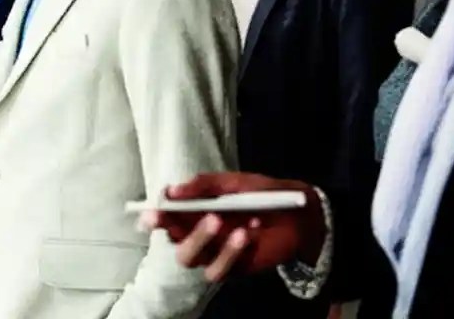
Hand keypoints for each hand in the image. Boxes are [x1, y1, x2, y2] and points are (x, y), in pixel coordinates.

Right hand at [138, 172, 324, 282]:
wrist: (300, 213)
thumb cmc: (263, 194)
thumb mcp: (234, 182)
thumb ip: (205, 184)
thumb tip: (173, 190)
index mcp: (194, 211)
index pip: (166, 215)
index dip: (155, 213)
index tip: (153, 207)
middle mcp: (199, 234)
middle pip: (171, 239)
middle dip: (168, 227)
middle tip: (173, 215)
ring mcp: (214, 253)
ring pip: (188, 258)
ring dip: (198, 239)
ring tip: (218, 220)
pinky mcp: (233, 269)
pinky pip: (218, 270)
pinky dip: (227, 253)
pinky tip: (244, 234)